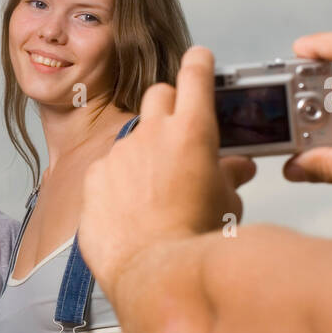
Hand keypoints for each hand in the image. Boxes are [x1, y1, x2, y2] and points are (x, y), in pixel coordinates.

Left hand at [80, 45, 255, 296]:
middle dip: (169, 103)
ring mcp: (119, 153)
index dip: (198, 62)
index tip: (198, 59)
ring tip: (154, 190)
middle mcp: (153, 132)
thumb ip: (229, 176)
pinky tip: (129, 209)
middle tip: (178, 130)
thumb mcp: (226, 204)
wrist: (155, 274)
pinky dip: (118, 181)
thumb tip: (237, 168)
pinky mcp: (94, 176)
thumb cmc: (196, 240)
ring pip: (132, 136)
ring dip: (143, 151)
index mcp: (193, 130)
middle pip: (159, 93)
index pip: (194, 74)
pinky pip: (108, 168)